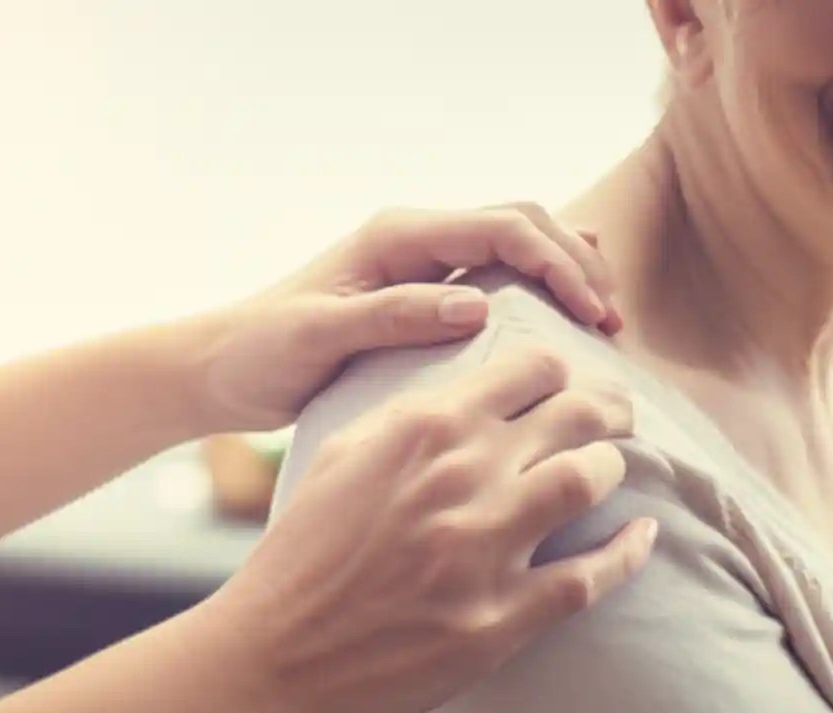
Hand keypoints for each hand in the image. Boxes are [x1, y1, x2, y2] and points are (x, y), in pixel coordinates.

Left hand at [194, 203, 621, 431]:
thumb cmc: (261, 352)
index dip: (556, 265)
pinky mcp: (421, 294)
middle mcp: (414, 239)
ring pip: (514, 246)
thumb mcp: (318, 337)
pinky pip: (495, 277)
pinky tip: (566, 315)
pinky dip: (538, 289)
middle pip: (520, 225)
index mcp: (397, 237)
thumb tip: (478, 308)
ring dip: (563, 274)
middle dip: (574, 263)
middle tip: (611, 320)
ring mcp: (420, 264)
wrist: (220, 367)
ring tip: (604, 321)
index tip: (593, 314)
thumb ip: (392, 317)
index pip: (501, 228)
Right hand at [209, 349, 656, 712]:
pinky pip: (590, 575)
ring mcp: (486, 548)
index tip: (570, 381)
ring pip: (589, 480)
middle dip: (608, 409)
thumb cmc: (302, 549)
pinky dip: (627, 553)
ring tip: (612, 467)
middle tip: (616, 416)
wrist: (275, 651)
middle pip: (575, 415)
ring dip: (611, 467)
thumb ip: (410, 417)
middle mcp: (464, 476)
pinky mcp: (500, 617)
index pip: (529, 368)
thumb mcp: (344, 455)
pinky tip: (643, 537)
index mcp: (425, 428)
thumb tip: (471, 396)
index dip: (562, 370)